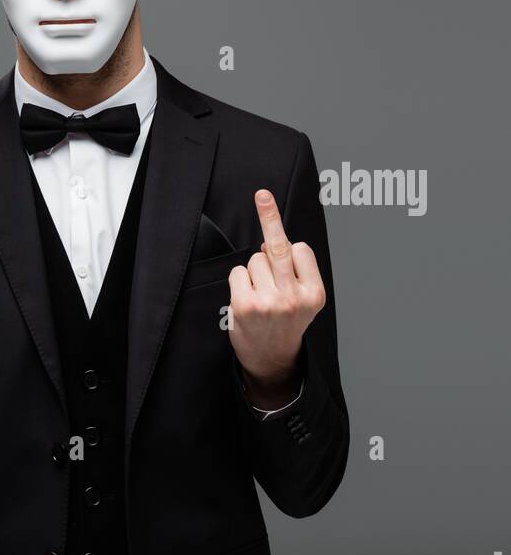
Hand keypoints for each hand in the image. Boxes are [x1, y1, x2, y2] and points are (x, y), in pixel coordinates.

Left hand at [227, 189, 325, 404]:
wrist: (272, 360)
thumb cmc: (287, 322)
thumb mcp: (304, 299)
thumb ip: (294, 271)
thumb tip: (268, 242)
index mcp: (315, 293)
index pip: (300, 249)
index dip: (290, 250)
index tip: (287, 238)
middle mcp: (295, 297)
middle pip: (279, 246)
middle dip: (270, 216)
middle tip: (262, 194)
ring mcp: (270, 301)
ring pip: (255, 259)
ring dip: (254, 271)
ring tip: (261, 296)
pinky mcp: (246, 305)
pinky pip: (238, 272)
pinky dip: (239, 281)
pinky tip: (247, 300)